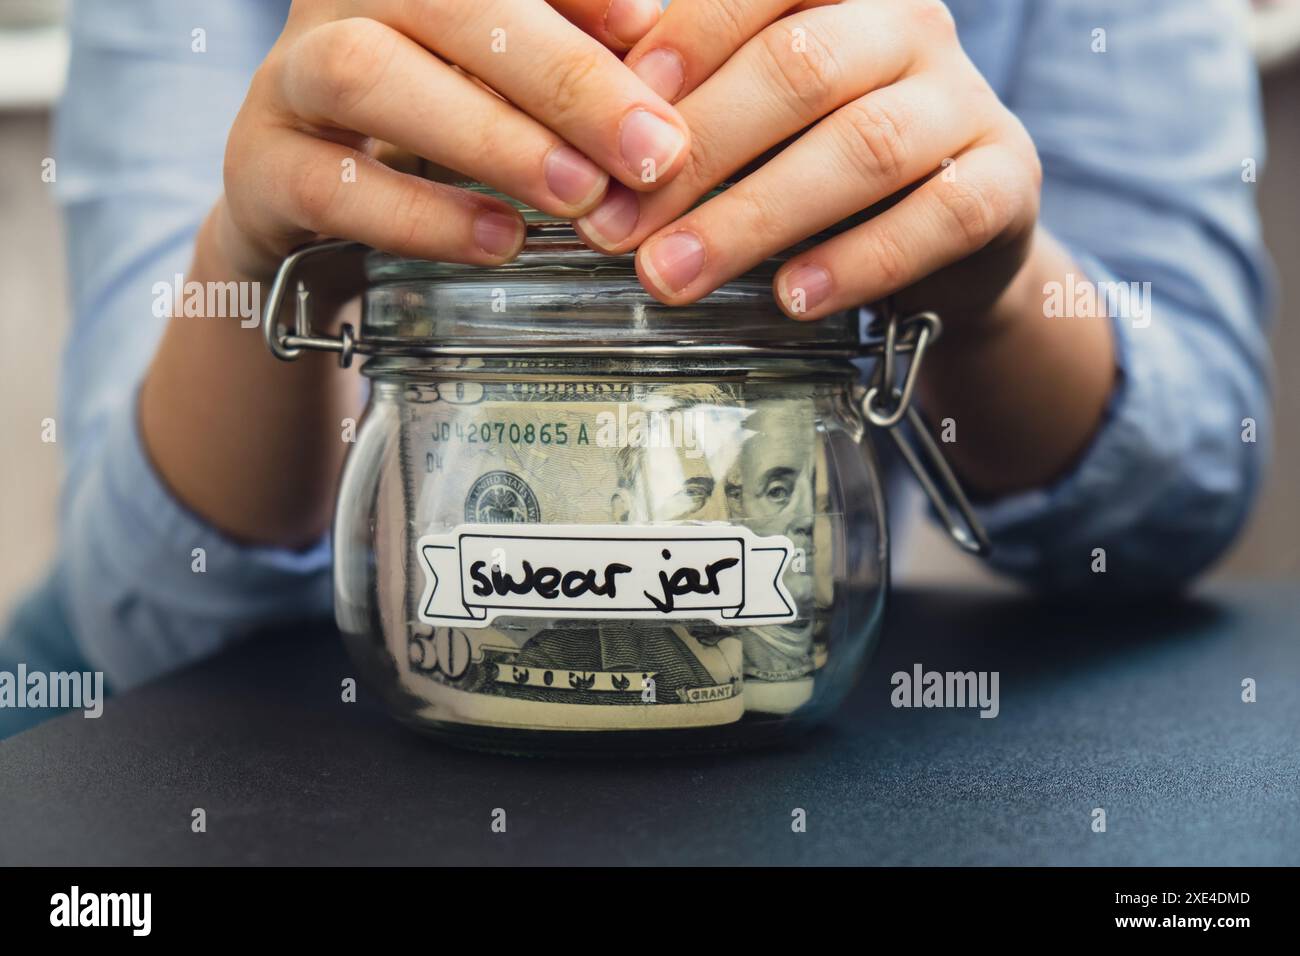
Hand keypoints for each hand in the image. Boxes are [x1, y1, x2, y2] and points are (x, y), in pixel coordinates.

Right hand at [217, 0, 689, 279]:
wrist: (307, 201)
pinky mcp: (259, 168)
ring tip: (580, 193)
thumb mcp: (502, 77)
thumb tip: (664, 57)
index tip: (650, 26)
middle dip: (562, 75)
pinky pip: (333, 185)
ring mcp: (286, 77)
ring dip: (490, 137)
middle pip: (444, 1)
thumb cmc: (433, 123)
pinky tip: (503, 240)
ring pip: (368, 74)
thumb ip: (574, 61)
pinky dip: (426, 216)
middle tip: (651, 147)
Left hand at [574, 0, 1041, 325]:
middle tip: (615, 226)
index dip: (682, 47)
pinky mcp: (1008, 180)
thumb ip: (687, 96)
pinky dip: (857, 261)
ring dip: (755, 218)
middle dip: (696, 154)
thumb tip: (581, 112)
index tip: (607, 123)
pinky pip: (939, 217)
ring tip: (673, 275)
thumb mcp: (754, 113)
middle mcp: (910, 22)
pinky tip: (791, 297)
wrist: (950, 236)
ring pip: (864, 146)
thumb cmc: (820, 159)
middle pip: (801, 68)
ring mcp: (966, 100)